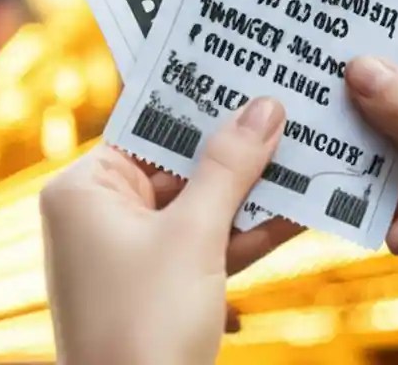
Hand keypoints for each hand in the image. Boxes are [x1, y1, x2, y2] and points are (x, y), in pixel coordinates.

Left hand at [39, 97, 299, 364]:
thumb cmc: (143, 327)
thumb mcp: (194, 236)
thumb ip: (230, 167)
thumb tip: (262, 107)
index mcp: (84, 189)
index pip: (149, 124)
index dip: (203, 99)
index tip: (250, 70)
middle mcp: (100, 215)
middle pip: (181, 163)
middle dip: (241, 147)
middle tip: (294, 108)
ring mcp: (131, 254)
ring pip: (202, 206)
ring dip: (255, 191)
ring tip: (312, 153)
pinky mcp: (160, 287)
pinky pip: (208, 244)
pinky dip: (248, 234)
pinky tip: (302, 212)